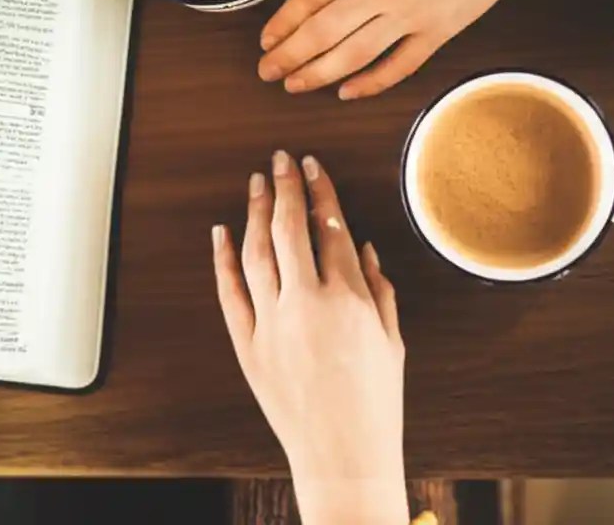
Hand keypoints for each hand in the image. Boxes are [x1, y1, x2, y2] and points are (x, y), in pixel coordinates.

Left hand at [212, 151, 407, 524]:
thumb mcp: (391, 341)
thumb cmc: (375, 401)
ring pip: (256, 252)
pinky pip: (229, 293)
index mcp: (349, 297)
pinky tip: (222, 231)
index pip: (331, 227)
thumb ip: (379, 290)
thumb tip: (364, 248)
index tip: (312, 166)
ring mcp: (272, 323)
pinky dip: (223, 259)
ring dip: (255, 212)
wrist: (342, 454)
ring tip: (256, 184)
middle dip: (284, 187)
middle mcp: (306, 302)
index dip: (320, 190)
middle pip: (289, 228)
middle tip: (280, 160)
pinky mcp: (247, 345)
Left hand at [258, 0, 552, 99]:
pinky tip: (347, 93)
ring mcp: (412, 15)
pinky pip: (399, 67)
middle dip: (289, 58)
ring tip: (293, 87)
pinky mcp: (441, 31)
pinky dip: (371, 84)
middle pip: (322, 35)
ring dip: (318, 76)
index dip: (281, 24)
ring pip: (353, 57)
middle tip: (266, 73)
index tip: (264, 40)